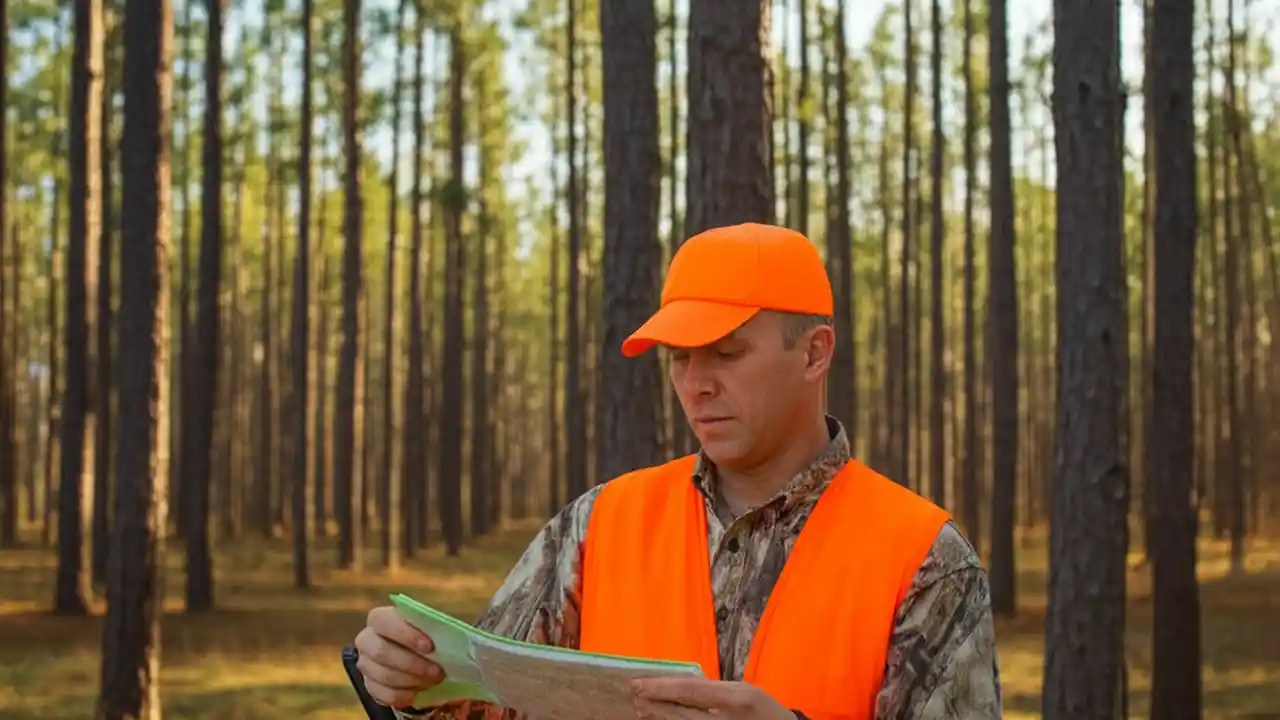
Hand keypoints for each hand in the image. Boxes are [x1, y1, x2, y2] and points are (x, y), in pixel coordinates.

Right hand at [354, 606, 445, 707]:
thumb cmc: (424, 638)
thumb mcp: (431, 628)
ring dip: (411, 680)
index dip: (405, 633)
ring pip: (384, 675)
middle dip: (412, 663)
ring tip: (432, 680)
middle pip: (381, 651)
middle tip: (437, 670)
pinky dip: (402, 694)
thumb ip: (436, 627)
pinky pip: (382, 693)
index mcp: (380, 619)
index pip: (383, 621)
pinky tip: (417, 693)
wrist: (413, 658)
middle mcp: (367, 639)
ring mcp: (366, 663)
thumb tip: (457, 635)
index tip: (430, 646)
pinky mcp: (369, 685)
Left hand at [631, 677, 795, 719]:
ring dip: (660, 719)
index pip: (688, 690)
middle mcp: (724, 719)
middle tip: (635, 697)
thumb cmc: (764, 710)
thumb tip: (680, 686)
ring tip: (643, 710)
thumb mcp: (743, 691)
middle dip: (654, 705)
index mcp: (734, 697)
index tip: (639, 684)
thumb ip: (713, 690)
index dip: (660, 687)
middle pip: (680, 713)